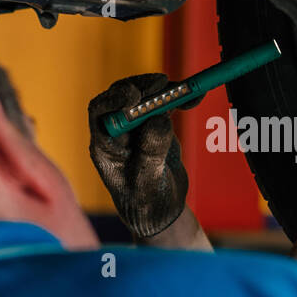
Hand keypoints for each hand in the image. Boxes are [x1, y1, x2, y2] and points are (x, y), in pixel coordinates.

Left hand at [87, 73, 190, 238]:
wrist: (161, 212)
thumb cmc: (147, 205)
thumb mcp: (149, 184)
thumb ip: (151, 153)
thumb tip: (159, 119)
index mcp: (106, 147)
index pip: (101, 113)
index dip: (114, 100)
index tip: (135, 95)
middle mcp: (117, 133)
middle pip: (123, 98)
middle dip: (143, 88)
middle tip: (163, 84)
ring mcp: (135, 127)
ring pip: (145, 97)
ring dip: (163, 90)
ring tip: (186, 90)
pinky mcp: (154, 124)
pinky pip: (164, 104)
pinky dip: (179, 98)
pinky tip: (196, 96)